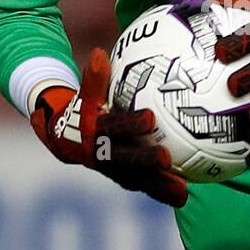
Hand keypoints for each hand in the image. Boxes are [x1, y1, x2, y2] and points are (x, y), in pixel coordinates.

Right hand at [30, 47, 188, 207]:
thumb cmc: (85, 110)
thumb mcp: (86, 94)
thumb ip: (94, 78)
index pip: (113, 127)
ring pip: (137, 179)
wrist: (66, 140)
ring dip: (158, 185)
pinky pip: (144, 188)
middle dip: (144, 160)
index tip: (150, 118)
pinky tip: (184, 196)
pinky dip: (162, 193)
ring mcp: (114, 171)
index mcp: (95, 132)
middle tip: (166, 158)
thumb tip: (99, 53)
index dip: (129, 124)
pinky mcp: (125, 179)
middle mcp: (103, 155)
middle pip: (124, 159)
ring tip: (182, 189)